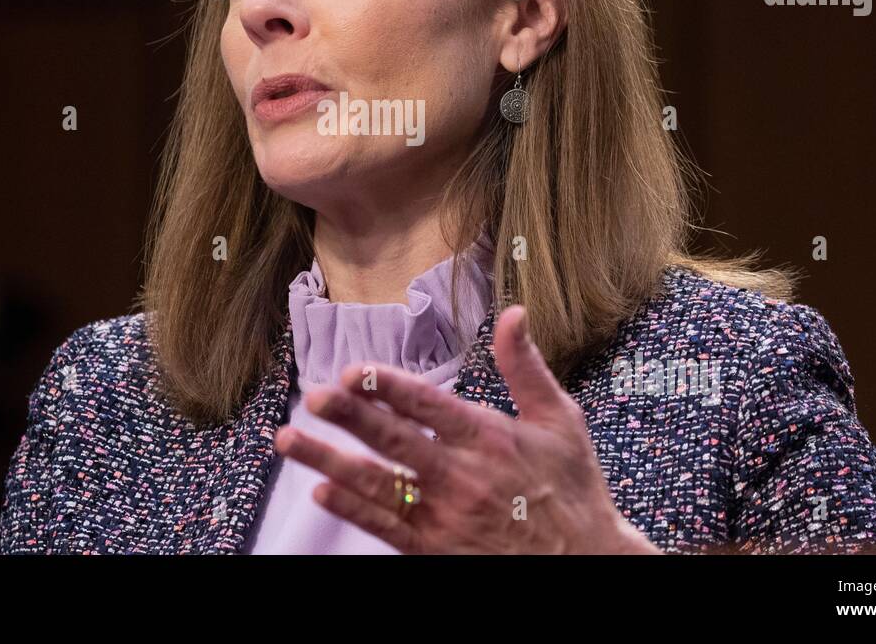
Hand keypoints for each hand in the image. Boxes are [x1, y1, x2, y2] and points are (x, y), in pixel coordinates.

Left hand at [275, 304, 659, 553]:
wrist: (586, 562)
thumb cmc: (572, 486)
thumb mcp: (560, 419)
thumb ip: (526, 366)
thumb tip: (513, 312)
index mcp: (489, 438)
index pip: (428, 406)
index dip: (388, 387)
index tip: (353, 370)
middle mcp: (463, 476)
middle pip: (396, 442)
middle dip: (350, 418)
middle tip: (312, 398)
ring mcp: (446, 516)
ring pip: (377, 485)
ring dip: (330, 462)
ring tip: (290, 441)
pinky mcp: (436, 549)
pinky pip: (385, 528)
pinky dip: (352, 510)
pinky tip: (321, 492)